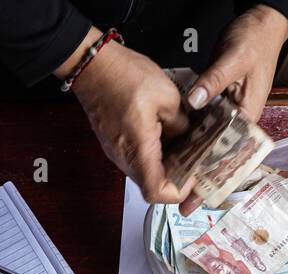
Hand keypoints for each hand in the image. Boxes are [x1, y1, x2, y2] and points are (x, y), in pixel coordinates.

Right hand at [63, 29, 191, 204]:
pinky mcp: (115, 145)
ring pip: (146, 173)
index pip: (156, 193)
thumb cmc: (124, 76)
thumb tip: (186, 138)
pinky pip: (137, 159)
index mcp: (138, 149)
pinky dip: (154, 154)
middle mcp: (123, 158)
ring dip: (165, 165)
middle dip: (176, 176)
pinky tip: (165, 134)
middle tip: (193, 157)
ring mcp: (116, 153)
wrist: (94, 66)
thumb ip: (181, 125)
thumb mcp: (168, 97)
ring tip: (182, 143)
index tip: (192, 173)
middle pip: (152, 186)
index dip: (179, 190)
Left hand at [179, 5, 287, 212]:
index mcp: (248, 115)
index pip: (231, 157)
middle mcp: (238, 119)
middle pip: (218, 157)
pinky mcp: (217, 103)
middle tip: (180, 203)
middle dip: (200, 181)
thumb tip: (194, 102)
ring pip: (208, 145)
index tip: (197, 201)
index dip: (213, 181)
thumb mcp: (234, 59)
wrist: (260, 23)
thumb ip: (213, 82)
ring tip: (172, 185)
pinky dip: (189, 140)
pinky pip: (202, 127)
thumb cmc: (255, 40)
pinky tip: (173, 152)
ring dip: (192, 163)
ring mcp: (227, 112)